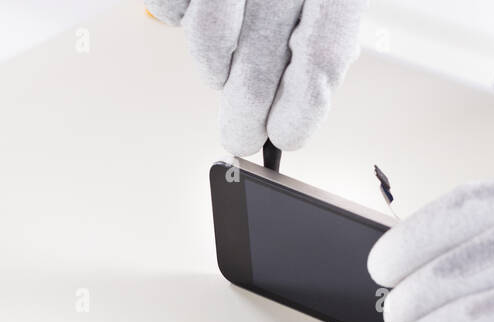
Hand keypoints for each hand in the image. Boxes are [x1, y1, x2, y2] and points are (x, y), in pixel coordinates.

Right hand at [146, 0, 365, 156]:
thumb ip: (320, 27)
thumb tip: (300, 102)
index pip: (322, 58)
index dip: (302, 110)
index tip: (285, 136)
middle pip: (263, 64)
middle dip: (247, 114)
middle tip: (240, 134)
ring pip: (212, 45)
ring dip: (214, 68)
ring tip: (220, 65)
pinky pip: (170, 11)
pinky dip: (177, 21)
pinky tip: (196, 6)